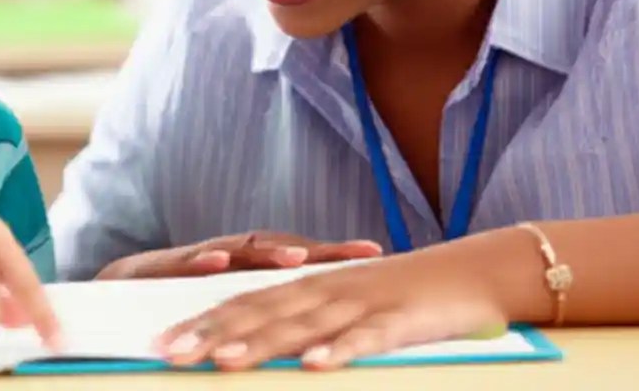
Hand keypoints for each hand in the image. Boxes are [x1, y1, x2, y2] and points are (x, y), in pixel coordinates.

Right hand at [96, 232, 382, 279]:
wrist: (106, 287)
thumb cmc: (170, 297)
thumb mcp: (223, 305)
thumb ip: (259, 307)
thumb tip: (307, 322)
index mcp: (241, 263)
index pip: (293, 254)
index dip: (332, 252)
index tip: (374, 251)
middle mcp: (223, 254)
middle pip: (275, 246)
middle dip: (317, 249)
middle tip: (358, 252)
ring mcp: (191, 258)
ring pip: (233, 250)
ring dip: (264, 252)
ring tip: (296, 259)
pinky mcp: (154, 267)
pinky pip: (178, 262)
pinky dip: (198, 260)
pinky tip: (217, 264)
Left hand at [155, 232, 541, 370]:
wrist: (476, 272)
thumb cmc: (411, 295)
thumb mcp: (352, 304)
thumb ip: (310, 322)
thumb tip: (274, 349)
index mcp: (312, 287)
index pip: (247, 302)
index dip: (203, 321)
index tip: (162, 341)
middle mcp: (328, 290)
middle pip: (262, 312)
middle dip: (213, 334)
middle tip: (169, 353)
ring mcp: (362, 304)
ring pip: (303, 324)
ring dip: (261, 343)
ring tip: (222, 361)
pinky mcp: (399, 321)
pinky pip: (365, 338)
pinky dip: (338, 351)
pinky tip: (312, 366)